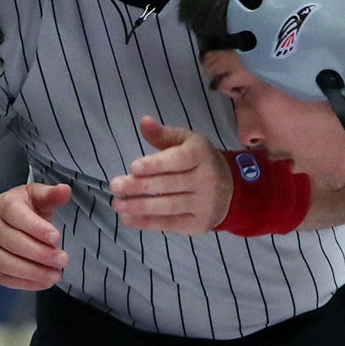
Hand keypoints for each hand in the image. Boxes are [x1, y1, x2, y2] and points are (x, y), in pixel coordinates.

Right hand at [0, 182, 71, 289]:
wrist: (1, 225)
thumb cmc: (24, 211)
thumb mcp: (36, 198)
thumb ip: (51, 196)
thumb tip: (65, 190)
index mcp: (3, 205)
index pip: (17, 217)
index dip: (37, 228)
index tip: (56, 238)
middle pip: (14, 243)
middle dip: (41, 254)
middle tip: (64, 260)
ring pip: (7, 264)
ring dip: (34, 272)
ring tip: (57, 274)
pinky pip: (6, 279)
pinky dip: (27, 283)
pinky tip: (45, 282)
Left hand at [109, 116, 231, 234]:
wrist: (229, 189)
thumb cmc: (198, 161)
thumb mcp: (185, 142)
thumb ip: (162, 134)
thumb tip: (144, 121)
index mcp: (201, 154)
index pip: (177, 160)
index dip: (155, 164)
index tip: (133, 167)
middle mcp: (206, 179)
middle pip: (168, 185)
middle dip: (138, 186)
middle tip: (115, 186)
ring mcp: (204, 204)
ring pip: (167, 206)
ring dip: (138, 206)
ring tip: (117, 204)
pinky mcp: (198, 223)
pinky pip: (169, 224)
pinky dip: (146, 223)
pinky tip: (127, 219)